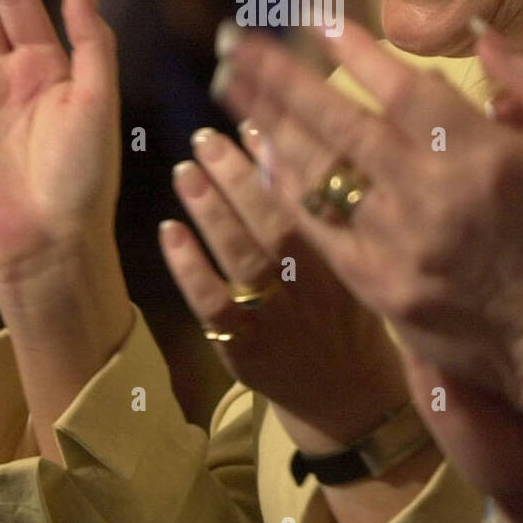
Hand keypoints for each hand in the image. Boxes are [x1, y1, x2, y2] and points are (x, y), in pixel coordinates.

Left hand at [158, 125, 412, 451]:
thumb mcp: (353, 260)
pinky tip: (169, 230)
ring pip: (243, 260)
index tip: (256, 125)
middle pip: (276, 226)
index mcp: (351, 261)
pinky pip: (212, 305)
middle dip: (238, 178)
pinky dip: (188, 266)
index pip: (317, 204)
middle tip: (206, 139)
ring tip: (185, 171)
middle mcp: (318, 290)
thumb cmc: (347, 310)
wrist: (347, 397)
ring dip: (211, 211)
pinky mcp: (246, 351)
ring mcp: (281, 323)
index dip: (285, 163)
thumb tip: (278, 139)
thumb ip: (322, 208)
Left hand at [214, 19, 522, 404]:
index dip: (355, 52)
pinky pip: (316, 229)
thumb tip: (481, 37)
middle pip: (339, 125)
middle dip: (279, 77)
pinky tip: (257, 154)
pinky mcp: (377, 288)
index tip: (315, 18)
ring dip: (266, 122)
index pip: (403, 90)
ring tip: (226, 82)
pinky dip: (284, 187)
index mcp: (485, 158)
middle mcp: (431, 198)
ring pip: (316, 174)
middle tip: (233, 39)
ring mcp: (398, 247)